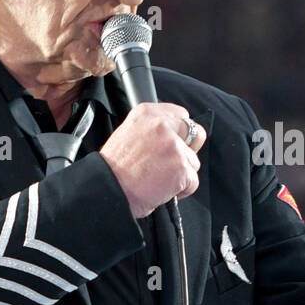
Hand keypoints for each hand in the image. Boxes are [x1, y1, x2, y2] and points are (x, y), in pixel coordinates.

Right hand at [99, 102, 206, 217]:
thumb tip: (171, 136)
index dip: (180, 132)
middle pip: (196, 134)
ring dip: (182, 173)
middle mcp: (162, 125)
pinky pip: (193, 181)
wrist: (109, 188)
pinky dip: (183, 190)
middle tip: (174, 163)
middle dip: (189, 150)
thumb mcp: (128, 133)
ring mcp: (174, 146)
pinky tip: (164, 190)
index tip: (176, 142)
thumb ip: (151, 129)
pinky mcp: (181, 167)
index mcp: (147, 113)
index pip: (181, 115)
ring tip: (160, 179)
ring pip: (194, 161)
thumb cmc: (114, 169)